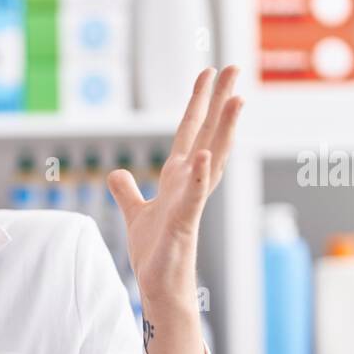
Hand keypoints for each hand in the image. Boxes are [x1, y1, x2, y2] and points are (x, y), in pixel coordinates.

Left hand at [105, 66, 243, 353]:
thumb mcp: (135, 213)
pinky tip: (207, 156)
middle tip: (234, 67)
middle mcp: (190, 184)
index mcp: (178, 178)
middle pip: (209, 134)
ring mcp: (190, 202)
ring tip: (236, 99)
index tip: (209, 73)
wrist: (159, 287)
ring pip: (212, 159)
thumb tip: (117, 172)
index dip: (199, 102)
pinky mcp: (184, 224)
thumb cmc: (155, 252)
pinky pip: (195, 197)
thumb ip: (128, 191)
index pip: (191, 132)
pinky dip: (201, 177)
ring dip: (224, 129)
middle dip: (220, 101)